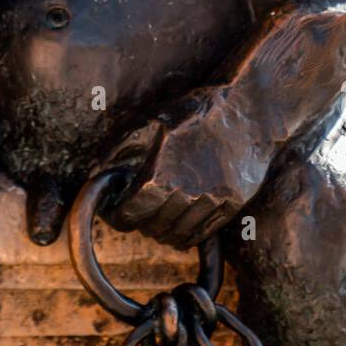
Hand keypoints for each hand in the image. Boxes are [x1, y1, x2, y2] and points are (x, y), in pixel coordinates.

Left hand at [105, 90, 271, 248]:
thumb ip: (120, 149)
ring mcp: (211, 202)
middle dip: (139, 222)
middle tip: (136, 212)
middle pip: (152, 228)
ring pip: (178, 236)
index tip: (115, 212)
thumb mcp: (150, 121)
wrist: (246, 108)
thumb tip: (99, 172)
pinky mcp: (232, 205)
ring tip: (158, 219)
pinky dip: (189, 234)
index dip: (117, 216)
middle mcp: (184, 195)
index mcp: (159, 176)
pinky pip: (204, 233)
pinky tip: (182, 222)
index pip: (128, 215)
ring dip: (163, 232)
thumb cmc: (195, 111)